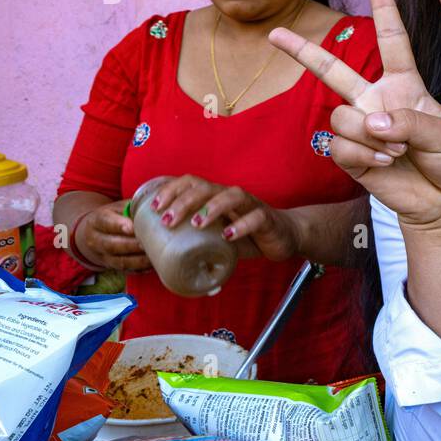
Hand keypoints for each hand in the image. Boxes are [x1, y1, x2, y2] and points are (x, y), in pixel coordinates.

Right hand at [74, 200, 150, 271]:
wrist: (97, 234)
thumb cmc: (115, 216)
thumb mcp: (119, 207)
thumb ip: (133, 208)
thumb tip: (154, 210)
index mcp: (97, 220)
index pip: (105, 222)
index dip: (118, 225)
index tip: (132, 228)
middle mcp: (96, 240)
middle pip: (111, 245)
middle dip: (130, 245)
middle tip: (146, 244)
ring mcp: (103, 256)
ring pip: (119, 261)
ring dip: (138, 260)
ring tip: (154, 255)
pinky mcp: (113, 267)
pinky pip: (127, 270)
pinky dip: (141, 268)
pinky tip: (153, 264)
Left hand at [148, 174, 292, 261]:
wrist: (287, 236)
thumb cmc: (248, 236)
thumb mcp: (218, 239)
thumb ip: (197, 242)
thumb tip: (162, 256)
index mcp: (216, 198)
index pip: (190, 183)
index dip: (170, 190)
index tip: (153, 207)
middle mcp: (231, 196)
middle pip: (204, 187)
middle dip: (183, 201)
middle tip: (167, 220)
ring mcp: (250, 205)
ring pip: (230, 195)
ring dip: (211, 207)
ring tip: (196, 223)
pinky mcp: (267, 218)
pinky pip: (255, 217)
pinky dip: (241, 225)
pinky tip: (229, 235)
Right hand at [268, 0, 440, 234]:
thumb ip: (409, 122)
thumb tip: (372, 122)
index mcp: (404, 85)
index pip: (393, 42)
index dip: (384, 11)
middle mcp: (376, 101)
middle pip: (333, 70)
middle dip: (302, 52)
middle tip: (274, 35)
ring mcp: (361, 127)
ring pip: (341, 116)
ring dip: (370, 135)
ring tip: (396, 150)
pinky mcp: (350, 155)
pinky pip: (340, 146)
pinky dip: (364, 155)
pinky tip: (384, 164)